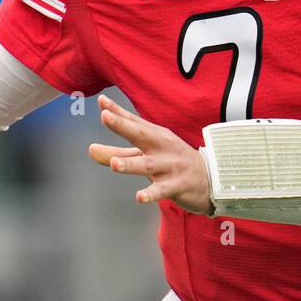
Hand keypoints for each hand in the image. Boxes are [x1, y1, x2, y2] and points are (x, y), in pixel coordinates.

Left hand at [87, 94, 211, 214]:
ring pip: (148, 164)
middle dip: (123, 126)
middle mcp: (162, 147)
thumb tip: (90, 150)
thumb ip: (118, 152)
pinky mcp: (177, 185)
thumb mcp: (146, 154)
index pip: (133, 122)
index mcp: (155, 135)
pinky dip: (151, 193)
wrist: (210, 179)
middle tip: (106, 117)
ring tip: (114, 164)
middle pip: (141, 135)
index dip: (117, 112)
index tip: (101, 103)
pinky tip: (140, 197)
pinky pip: (162, 190)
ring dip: (131, 164)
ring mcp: (171, 165)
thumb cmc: (172, 162)